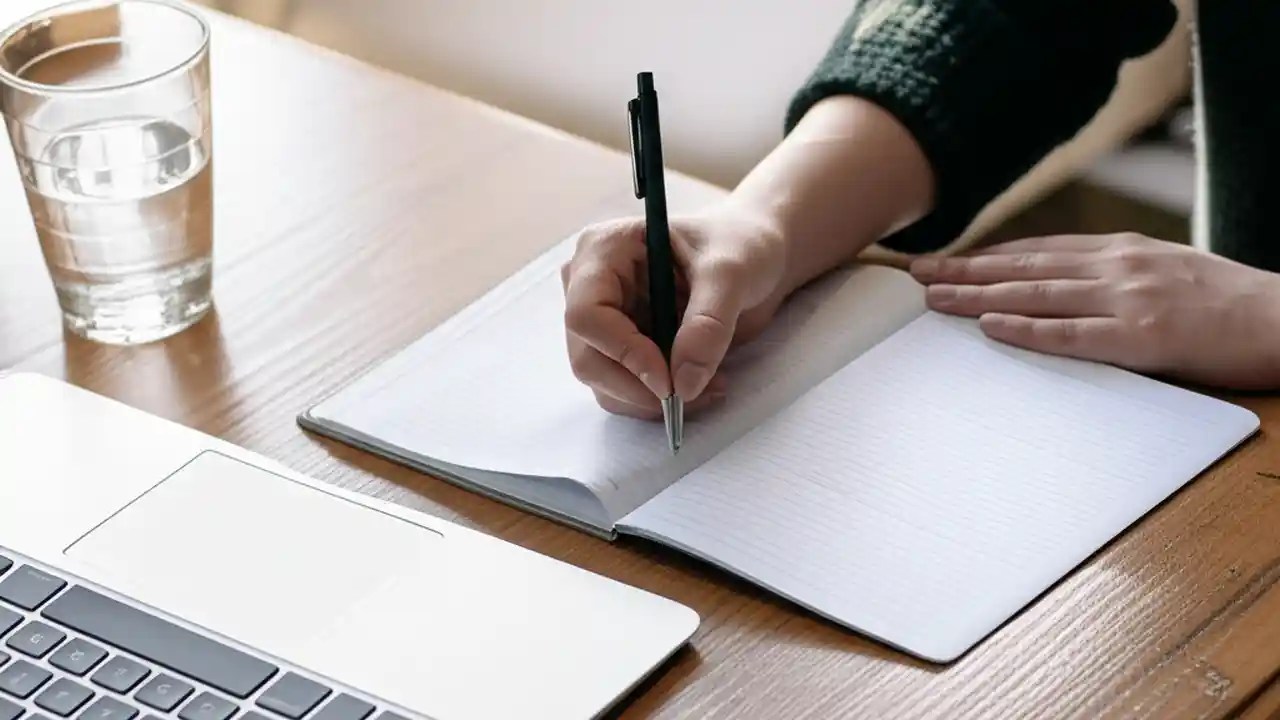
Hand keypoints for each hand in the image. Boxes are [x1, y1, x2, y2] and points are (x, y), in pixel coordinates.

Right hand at [561, 204, 787, 418]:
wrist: (757, 258)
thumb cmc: (740, 245)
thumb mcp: (731, 273)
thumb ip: (708, 324)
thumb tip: (682, 384)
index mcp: (603, 251)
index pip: (586, 315)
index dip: (622, 352)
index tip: (668, 381)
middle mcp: (590, 287)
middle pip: (588, 357)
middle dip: (637, 387)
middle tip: (690, 396)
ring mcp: (605, 321)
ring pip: (604, 382)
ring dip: (651, 400)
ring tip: (710, 387)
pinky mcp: (623, 348)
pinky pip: (625, 390)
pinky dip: (658, 400)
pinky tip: (701, 386)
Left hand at [910, 233, 1279, 389]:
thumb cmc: (1225, 302)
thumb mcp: (1164, 269)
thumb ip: (1113, 274)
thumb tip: (1061, 282)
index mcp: (1120, 250)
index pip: (1037, 250)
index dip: (986, 255)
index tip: (946, 260)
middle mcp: (1116, 266)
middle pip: (1023, 266)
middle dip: (964, 270)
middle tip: (916, 273)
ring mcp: (1128, 298)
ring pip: (1036, 293)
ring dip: (978, 295)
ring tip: (933, 297)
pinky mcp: (1142, 336)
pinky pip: (1072, 333)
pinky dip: (1027, 328)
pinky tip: (990, 326)